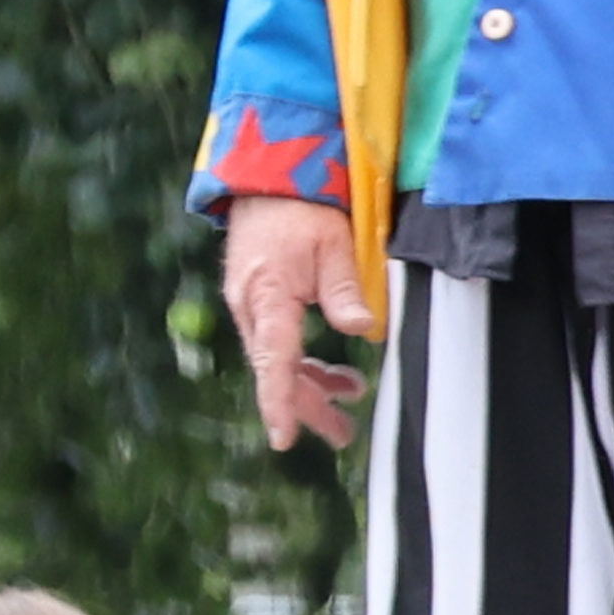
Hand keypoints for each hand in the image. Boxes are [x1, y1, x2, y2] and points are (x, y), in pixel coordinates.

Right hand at [224, 193, 373, 451]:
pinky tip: (331, 371)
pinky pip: (277, 343)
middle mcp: (250, 307)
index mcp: (268, 297)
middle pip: (276, 370)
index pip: (274, 361)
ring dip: (311, 384)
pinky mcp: (257, 300)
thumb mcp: (334, 244)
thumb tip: (364, 331)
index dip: (280, 403)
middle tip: (343, 433)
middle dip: (308, 405)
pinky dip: (301, 361)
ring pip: (277, 360)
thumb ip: (345, 290)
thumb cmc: (303, 207)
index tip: (284, 437)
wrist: (269, 177)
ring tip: (349, 398)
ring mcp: (249, 305)